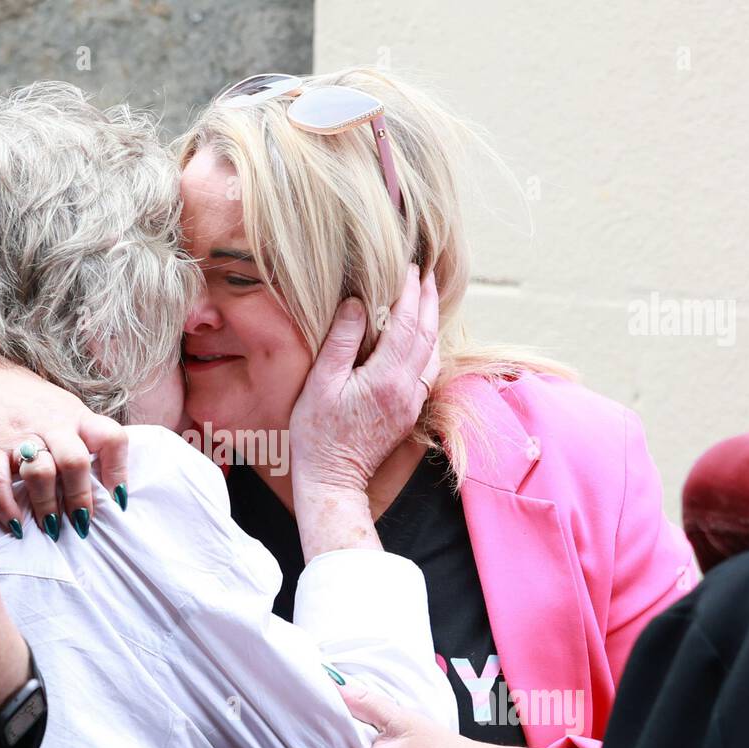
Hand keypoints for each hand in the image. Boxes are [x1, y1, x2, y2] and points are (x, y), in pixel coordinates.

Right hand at [0, 352, 129, 536]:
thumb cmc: (34, 404)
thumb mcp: (68, 411)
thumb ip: (86, 441)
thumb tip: (109, 488)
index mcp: (76, 417)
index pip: (110, 437)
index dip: (119, 471)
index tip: (118, 499)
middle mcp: (51, 424)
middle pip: (74, 461)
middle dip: (80, 498)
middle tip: (82, 524)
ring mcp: (19, 436)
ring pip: (39, 473)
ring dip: (47, 505)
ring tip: (52, 527)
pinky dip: (6, 507)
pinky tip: (16, 524)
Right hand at [288, 264, 439, 497]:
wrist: (332, 479)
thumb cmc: (317, 433)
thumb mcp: (320, 384)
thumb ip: (341, 342)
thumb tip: (356, 305)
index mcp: (385, 378)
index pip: (405, 324)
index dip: (409, 292)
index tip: (408, 267)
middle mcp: (406, 389)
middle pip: (425, 335)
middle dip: (427, 300)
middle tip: (424, 273)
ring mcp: (410, 403)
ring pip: (431, 353)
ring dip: (431, 322)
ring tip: (427, 298)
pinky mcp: (408, 413)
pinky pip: (427, 372)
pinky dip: (428, 347)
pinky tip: (421, 339)